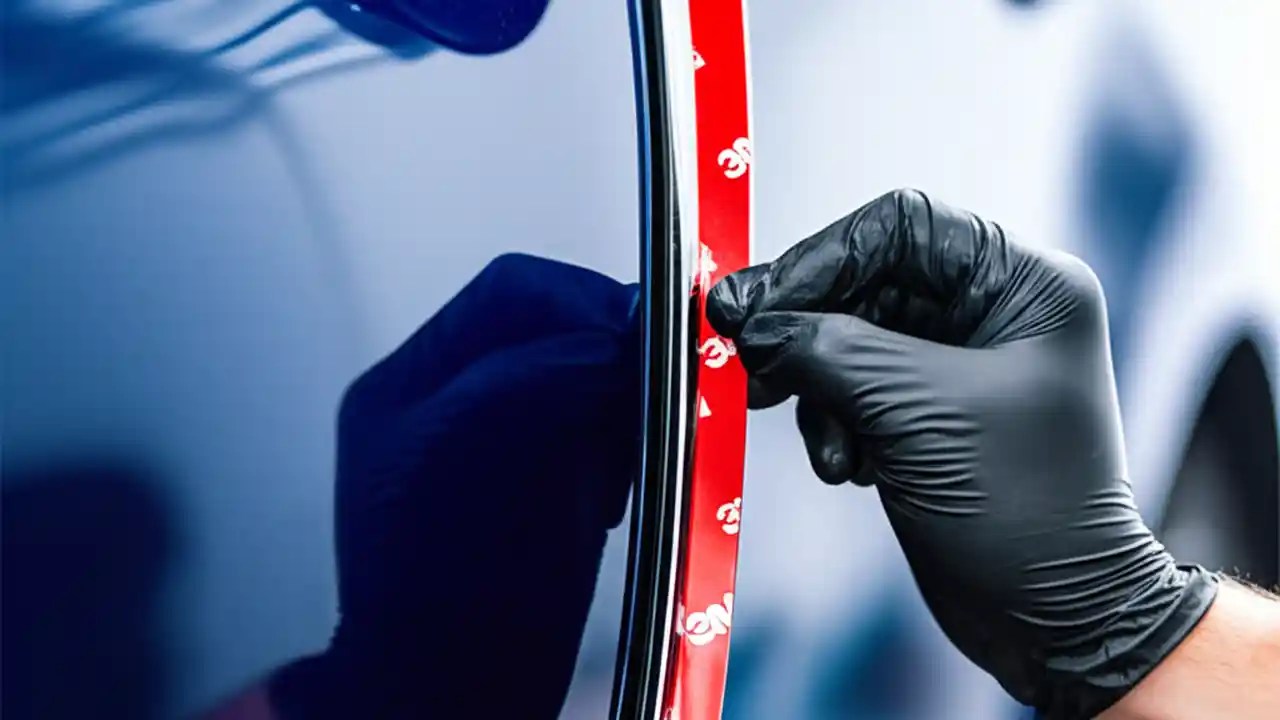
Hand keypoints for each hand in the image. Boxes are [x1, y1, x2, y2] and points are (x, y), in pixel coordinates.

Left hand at [270, 254, 640, 717]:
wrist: (453, 691)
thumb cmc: (431, 590)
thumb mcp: (470, 444)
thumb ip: (542, 371)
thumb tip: (622, 335)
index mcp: (416, 384)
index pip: (514, 294)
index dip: (582, 302)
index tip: (639, 334)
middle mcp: (464, 406)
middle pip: (564, 332)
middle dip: (615, 352)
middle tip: (658, 380)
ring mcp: (515, 450)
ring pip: (598, 384)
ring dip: (630, 402)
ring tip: (642, 438)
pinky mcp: (561, 493)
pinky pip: (615, 439)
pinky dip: (636, 447)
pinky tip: (628, 484)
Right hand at [706, 189, 1218, 718]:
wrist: (1055, 621)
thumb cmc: (1024, 511)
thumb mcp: (917, 414)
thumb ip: (829, 352)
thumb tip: (753, 325)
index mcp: (1022, 285)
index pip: (901, 227)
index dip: (820, 256)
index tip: (755, 302)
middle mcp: (993, 312)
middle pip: (865, 282)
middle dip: (807, 330)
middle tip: (746, 361)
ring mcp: (957, 365)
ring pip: (849, 339)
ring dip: (819, 391)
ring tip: (829, 449)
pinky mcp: (926, 413)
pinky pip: (852, 389)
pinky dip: (834, 424)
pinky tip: (849, 467)